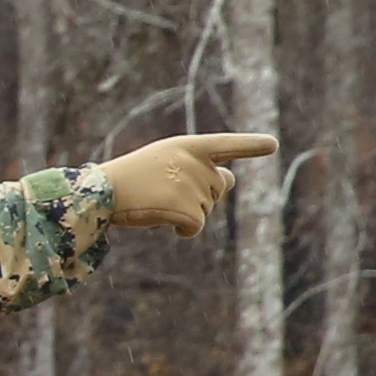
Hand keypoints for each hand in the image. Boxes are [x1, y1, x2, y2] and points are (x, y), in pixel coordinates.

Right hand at [97, 132, 277, 232]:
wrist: (103, 193)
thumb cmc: (130, 178)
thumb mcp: (164, 162)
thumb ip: (199, 168)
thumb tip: (229, 180)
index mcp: (189, 146)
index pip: (227, 144)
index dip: (251, 145)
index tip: (272, 145)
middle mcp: (197, 163)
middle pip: (219, 187)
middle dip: (200, 195)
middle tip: (163, 191)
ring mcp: (194, 186)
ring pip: (207, 209)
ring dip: (185, 212)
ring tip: (155, 202)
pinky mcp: (188, 210)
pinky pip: (195, 227)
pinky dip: (181, 230)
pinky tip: (160, 219)